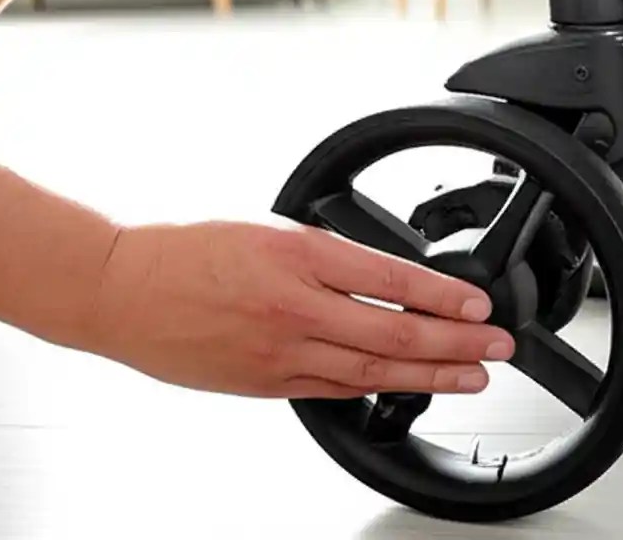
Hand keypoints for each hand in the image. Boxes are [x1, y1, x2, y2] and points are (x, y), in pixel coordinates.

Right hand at [83, 217, 515, 398]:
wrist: (123, 293)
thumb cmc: (188, 254)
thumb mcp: (267, 231)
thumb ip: (326, 257)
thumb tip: (385, 276)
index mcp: (297, 255)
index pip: (391, 278)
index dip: (444, 297)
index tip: (479, 305)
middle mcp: (294, 306)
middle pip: (394, 332)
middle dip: (457, 343)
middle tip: (498, 348)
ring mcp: (280, 351)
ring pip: (373, 371)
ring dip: (431, 375)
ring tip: (471, 376)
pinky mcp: (267, 384)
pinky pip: (335, 391)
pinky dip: (378, 390)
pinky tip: (408, 389)